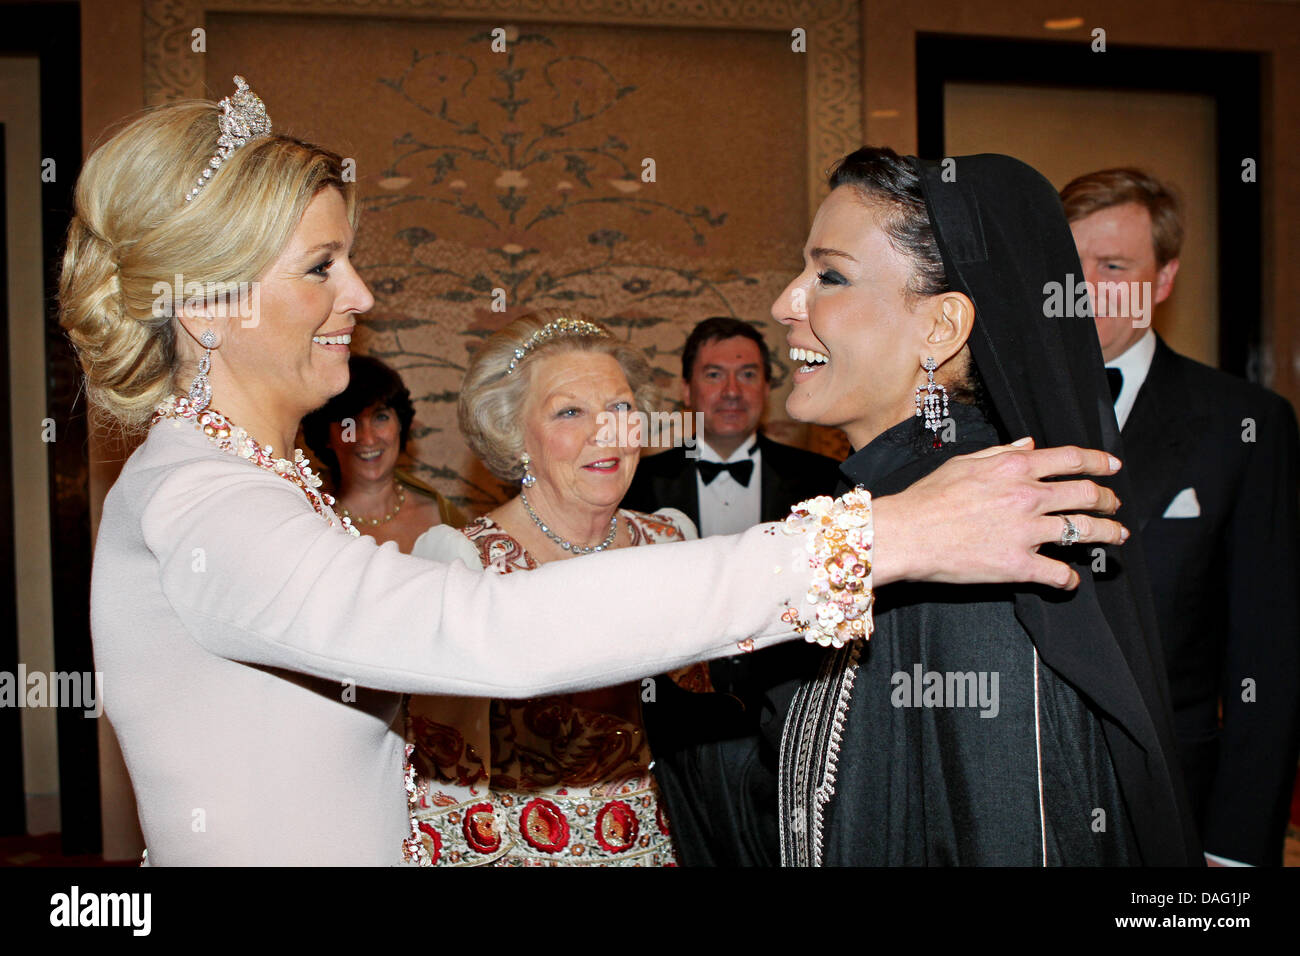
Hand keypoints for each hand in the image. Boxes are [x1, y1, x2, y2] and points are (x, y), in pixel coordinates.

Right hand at [871, 437, 1126, 588]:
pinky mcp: (1018, 564)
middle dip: (1108, 500)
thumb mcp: (963, 462)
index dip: (1099, 462)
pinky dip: (1070, 578)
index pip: (1072, 459)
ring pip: (1083, 531)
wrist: (906, 533)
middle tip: (1114, 505)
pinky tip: (1071, 580)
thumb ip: (1001, 452)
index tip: (1113, 467)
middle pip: (1086, 494)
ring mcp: (1026, 531)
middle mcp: (1027, 496)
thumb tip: (1029, 445)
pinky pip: (1058, 572)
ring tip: (1115, 536)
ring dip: (1106, 533)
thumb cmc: (927, 498)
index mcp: (1014, 467)